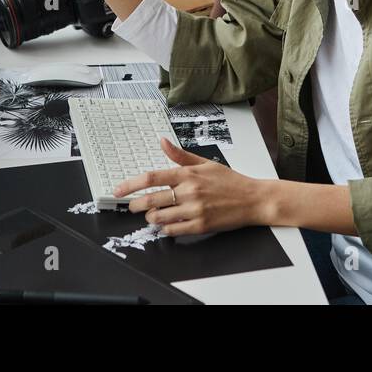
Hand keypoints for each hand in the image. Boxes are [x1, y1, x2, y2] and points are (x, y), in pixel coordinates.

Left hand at [115, 137, 270, 235]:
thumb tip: (162, 141)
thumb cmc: (230, 181)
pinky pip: (173, 230)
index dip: (130, 184)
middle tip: (133, 206)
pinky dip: (165, 228)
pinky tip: (167, 224)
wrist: (253, 199)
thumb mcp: (205, 163)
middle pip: (151, 199)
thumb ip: (180, 155)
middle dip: (136, 205)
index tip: (119, 190)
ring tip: (153, 214)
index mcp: (188, 173)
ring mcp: (194, 210)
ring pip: (159, 217)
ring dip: (151, 217)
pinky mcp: (200, 225)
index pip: (151, 178)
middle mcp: (189, 191)